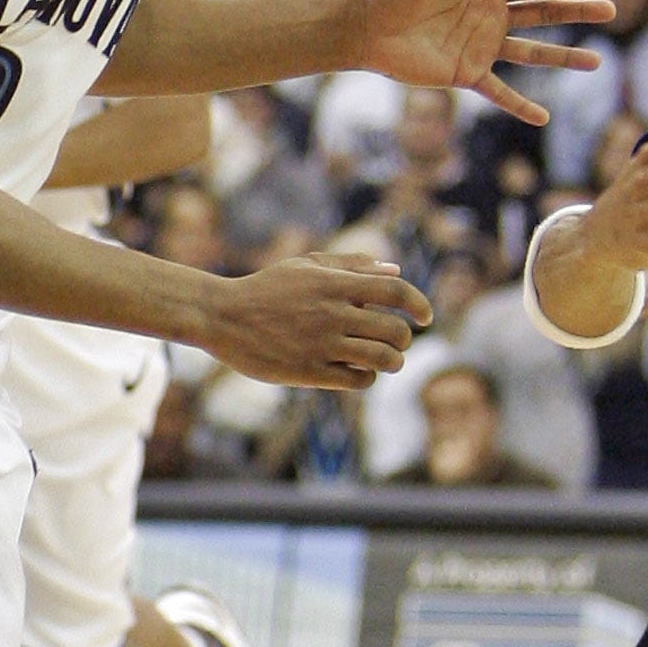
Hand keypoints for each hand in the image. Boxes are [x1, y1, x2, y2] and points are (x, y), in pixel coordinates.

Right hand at [194, 250, 431, 390]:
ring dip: (392, 362)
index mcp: (335, 284)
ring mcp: (322, 345)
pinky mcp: (309, 372)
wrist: (221, 316)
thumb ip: (351, 266)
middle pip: (395, 331)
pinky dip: (367, 377)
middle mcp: (333, 314)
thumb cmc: (265, 289)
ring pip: (383, 359)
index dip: (420, 305)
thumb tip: (395, 272)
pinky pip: (358, 380)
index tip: (426, 317)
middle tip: (395, 341)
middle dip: (403, 339)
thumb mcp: (305, 266)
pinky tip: (356, 371)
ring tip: (383, 360)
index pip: (397, 293)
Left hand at [348, 0, 611, 126]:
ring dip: (563, 58)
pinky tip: (543, 118)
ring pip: (532, 54)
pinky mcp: (466, 73)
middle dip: (576, 13)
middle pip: (543, 15)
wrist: (368, 28)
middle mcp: (489, 18)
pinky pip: (499, 93)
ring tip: (597, 63)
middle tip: (611, 11)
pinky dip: (520, 106)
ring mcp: (481, 47)